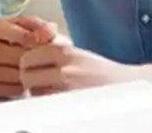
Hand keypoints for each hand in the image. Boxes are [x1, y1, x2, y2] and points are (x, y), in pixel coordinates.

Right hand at [0, 15, 57, 98]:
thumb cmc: (9, 37)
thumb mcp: (21, 25)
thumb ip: (38, 25)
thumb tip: (51, 30)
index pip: (23, 37)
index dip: (41, 42)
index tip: (50, 45)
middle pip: (20, 59)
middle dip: (40, 60)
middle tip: (53, 61)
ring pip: (18, 77)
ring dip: (36, 75)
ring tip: (45, 70)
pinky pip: (14, 90)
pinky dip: (28, 87)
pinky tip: (34, 81)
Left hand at [19, 35, 151, 95]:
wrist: (125, 85)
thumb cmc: (98, 69)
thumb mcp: (74, 51)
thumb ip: (51, 48)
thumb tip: (27, 46)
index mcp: (64, 51)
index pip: (27, 58)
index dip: (26, 65)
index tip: (31, 69)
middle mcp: (65, 68)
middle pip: (27, 76)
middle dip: (29, 81)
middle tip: (36, 83)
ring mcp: (68, 88)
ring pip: (36, 93)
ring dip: (38, 93)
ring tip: (50, 91)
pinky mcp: (72, 103)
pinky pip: (48, 104)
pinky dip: (48, 102)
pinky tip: (57, 99)